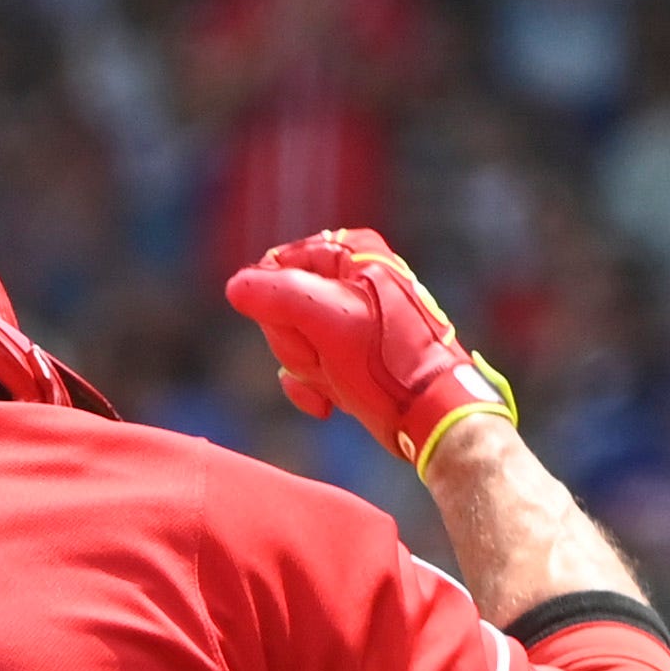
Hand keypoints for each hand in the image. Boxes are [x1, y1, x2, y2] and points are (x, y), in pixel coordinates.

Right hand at [221, 229, 515, 474]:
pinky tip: (329, 404)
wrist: (432, 417)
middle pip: (282, 303)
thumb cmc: (389, 362)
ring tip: (339, 378)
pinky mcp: (353, 356)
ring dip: (307, 368)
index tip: (302, 325)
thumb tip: (237, 287)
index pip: (278, 263)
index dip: (276, 300)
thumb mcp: (326, 318)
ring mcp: (352, 320)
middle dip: (295, 341)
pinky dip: (312, 387)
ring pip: (292, 338)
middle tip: (324, 357)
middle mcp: (354, 279)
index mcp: (354, 253)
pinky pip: (308, 366)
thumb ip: (275, 294)